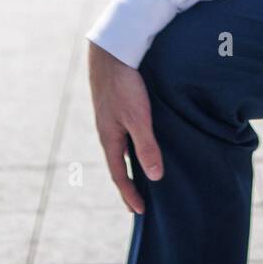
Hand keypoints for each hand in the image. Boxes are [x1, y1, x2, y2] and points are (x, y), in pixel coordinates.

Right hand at [88, 40, 162, 214]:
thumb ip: (146, 147)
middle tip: (139, 200)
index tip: (139, 212)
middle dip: (128, 183)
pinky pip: (124, 133)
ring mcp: (111, 118)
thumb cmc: (124, 85)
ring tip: (144, 175)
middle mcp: (107, 131)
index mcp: (109, 139)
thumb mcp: (138, 118)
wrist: (111, 51)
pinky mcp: (117, 106)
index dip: (129, 194)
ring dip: (131, 164)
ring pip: (121, 148)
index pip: (118, 175)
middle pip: (118, 164)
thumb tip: (154, 177)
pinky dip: (133, 145)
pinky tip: (144, 141)